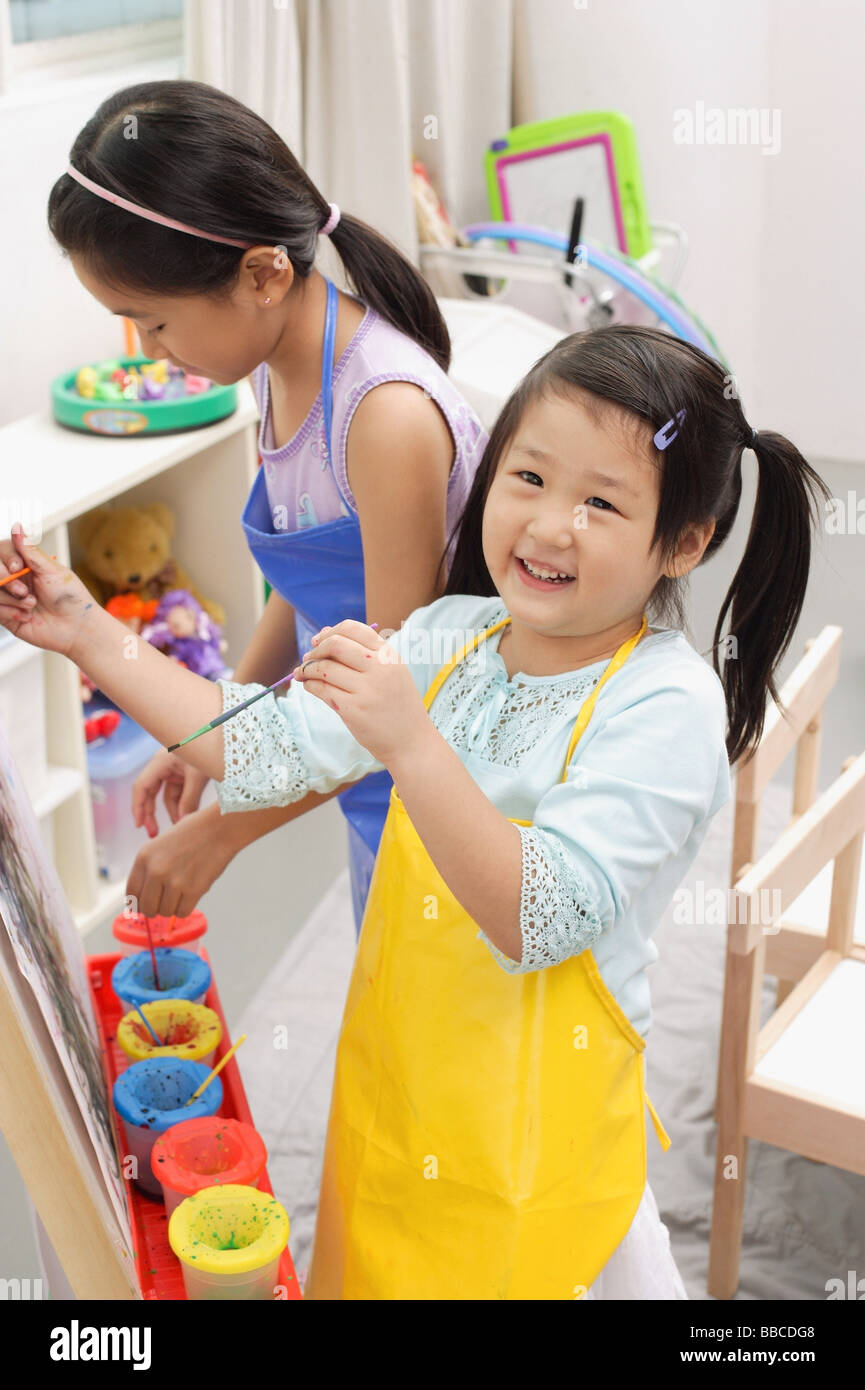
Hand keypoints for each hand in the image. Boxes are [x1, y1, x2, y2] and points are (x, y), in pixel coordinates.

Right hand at [0, 525, 96, 656]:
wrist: (77, 629)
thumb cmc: (71, 598)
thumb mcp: (52, 571)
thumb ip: (29, 551)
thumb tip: (16, 526)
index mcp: (26, 564)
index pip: (2, 551)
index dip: (6, 558)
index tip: (18, 567)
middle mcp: (15, 579)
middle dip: (6, 580)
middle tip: (24, 591)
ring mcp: (9, 597)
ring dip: (11, 599)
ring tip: (31, 605)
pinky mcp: (6, 616)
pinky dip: (10, 612)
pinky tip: (27, 617)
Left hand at [126, 806, 235, 918]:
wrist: (219, 828)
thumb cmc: (193, 833)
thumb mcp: (160, 845)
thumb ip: (149, 867)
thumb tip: (142, 895)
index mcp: (144, 857)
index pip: (131, 893)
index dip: (137, 903)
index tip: (143, 906)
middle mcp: (156, 870)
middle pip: (146, 907)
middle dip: (154, 909)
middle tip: (163, 904)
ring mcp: (174, 881)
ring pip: (165, 912)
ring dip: (172, 907)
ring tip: (181, 893)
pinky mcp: (193, 890)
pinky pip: (182, 912)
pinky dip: (186, 907)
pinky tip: (190, 895)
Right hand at [132, 751, 210, 837]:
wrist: (226, 740)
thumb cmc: (209, 751)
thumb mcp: (198, 776)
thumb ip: (189, 799)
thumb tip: (181, 823)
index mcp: (160, 762)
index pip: (141, 786)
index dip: (138, 807)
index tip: (139, 825)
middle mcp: (164, 766)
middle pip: (151, 793)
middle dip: (151, 814)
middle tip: (154, 835)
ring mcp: (175, 771)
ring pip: (168, 796)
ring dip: (172, 812)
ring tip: (179, 829)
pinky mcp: (185, 775)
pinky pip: (180, 794)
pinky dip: (182, 806)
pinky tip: (186, 819)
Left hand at [293, 619, 430, 766]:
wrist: (411, 742)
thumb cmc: (397, 706)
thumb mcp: (391, 672)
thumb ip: (363, 653)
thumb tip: (323, 634)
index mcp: (389, 656)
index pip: (353, 629)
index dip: (329, 632)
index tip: (318, 642)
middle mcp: (379, 668)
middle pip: (335, 645)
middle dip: (315, 650)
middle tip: (307, 658)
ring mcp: (366, 690)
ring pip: (324, 668)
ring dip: (307, 669)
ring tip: (303, 673)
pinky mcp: (353, 710)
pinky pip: (322, 690)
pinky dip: (310, 685)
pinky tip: (309, 686)